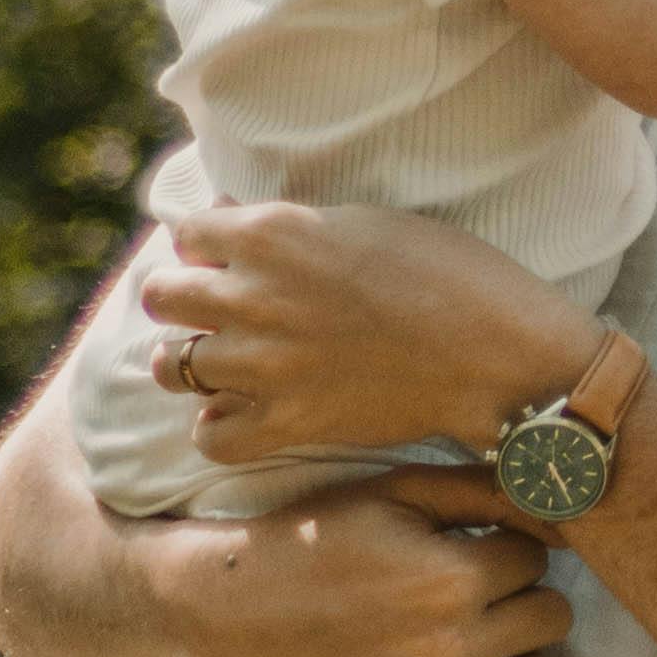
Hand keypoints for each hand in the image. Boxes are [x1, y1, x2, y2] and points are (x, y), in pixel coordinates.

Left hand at [142, 199, 585, 477]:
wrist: (495, 353)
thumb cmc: (447, 273)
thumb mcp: (364, 220)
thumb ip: (290, 226)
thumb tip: (231, 221)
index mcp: (271, 234)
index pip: (186, 232)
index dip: (206, 243)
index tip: (227, 255)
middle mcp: (253, 298)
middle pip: (161, 296)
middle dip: (182, 298)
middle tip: (215, 308)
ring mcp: (264, 365)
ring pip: (172, 367)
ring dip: (192, 362)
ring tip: (225, 362)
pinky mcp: (287, 423)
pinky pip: (211, 436)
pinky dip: (219, 427)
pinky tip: (244, 412)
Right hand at [182, 487, 571, 656]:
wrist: (228, 614)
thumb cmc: (312, 542)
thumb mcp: (391, 492)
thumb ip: (477, 489)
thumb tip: (553, 501)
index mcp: (450, 576)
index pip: (537, 558)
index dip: (511, 549)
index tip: (480, 552)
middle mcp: (450, 645)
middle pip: (551, 618)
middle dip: (525, 598)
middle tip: (486, 597)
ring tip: (491, 645)